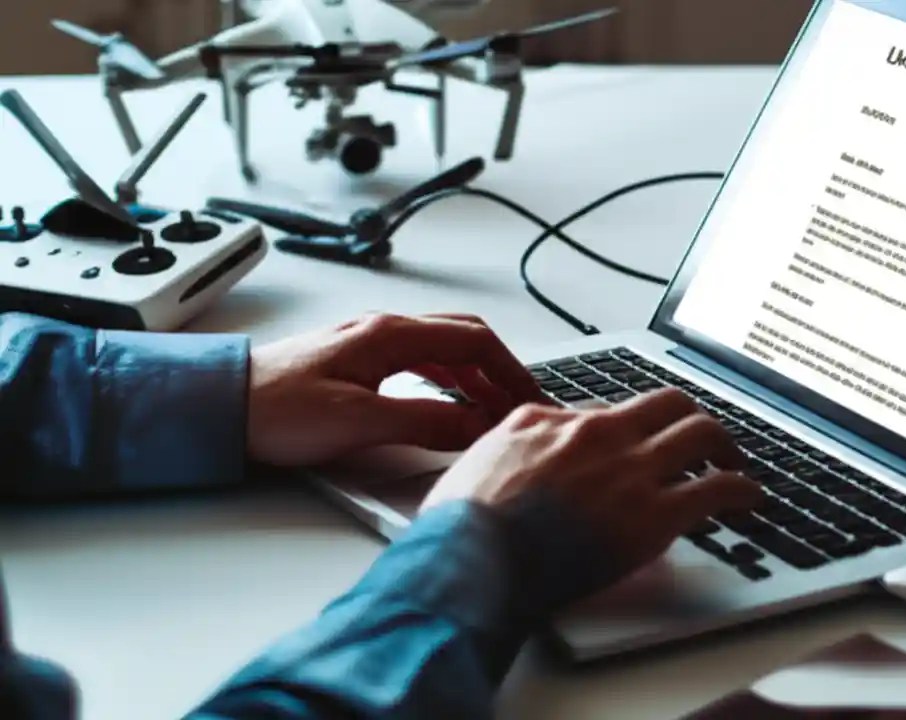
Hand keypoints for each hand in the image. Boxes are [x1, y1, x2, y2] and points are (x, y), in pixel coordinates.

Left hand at [247, 313, 546, 466]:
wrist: (215, 406)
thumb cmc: (273, 408)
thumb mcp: (359, 422)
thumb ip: (425, 422)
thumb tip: (477, 426)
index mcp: (390, 336)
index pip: (475, 340)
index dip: (512, 370)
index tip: (532, 398)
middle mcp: (383, 331)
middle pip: (464, 339)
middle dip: (500, 370)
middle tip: (521, 403)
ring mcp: (368, 345)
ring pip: (442, 351)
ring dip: (474, 377)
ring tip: (493, 409)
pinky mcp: (354, 363)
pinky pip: (419, 364)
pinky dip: (447, 382)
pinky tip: (448, 405)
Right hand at [422, 388, 761, 584]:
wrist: (469, 560)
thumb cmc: (464, 522)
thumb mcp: (486, 455)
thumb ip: (525, 438)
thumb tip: (544, 435)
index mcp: (560, 420)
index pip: (620, 407)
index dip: (645, 424)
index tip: (655, 437)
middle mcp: (603, 435)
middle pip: (671, 405)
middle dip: (695, 421)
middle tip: (709, 443)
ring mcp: (632, 472)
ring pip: (703, 435)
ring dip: (728, 449)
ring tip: (738, 467)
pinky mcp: (653, 516)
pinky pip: (717, 489)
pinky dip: (742, 491)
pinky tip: (751, 500)